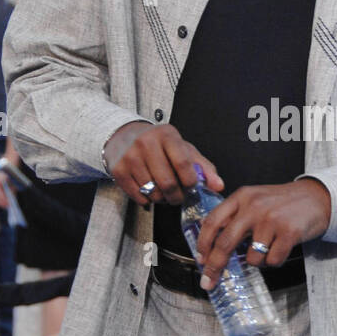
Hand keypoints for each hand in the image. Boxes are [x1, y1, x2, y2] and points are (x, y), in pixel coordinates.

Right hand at [103, 120, 223, 206]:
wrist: (124, 135)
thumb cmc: (160, 144)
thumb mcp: (183, 148)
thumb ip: (203, 167)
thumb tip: (218, 186)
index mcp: (167, 135)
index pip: (183, 163)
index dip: (190, 182)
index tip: (192, 187)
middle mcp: (146, 143)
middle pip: (167, 183)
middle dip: (176, 197)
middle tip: (178, 197)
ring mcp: (130, 156)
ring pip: (152, 193)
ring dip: (162, 200)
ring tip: (163, 193)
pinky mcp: (118, 169)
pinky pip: (138, 197)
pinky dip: (147, 201)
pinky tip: (149, 192)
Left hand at [194, 177, 331, 288]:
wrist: (317, 197)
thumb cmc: (283, 203)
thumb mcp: (255, 199)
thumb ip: (235, 215)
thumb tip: (212, 244)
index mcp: (242, 197)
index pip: (213, 221)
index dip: (202, 243)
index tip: (200, 259)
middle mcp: (254, 206)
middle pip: (225, 242)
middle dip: (215, 266)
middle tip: (209, 281)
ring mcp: (272, 219)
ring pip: (252, 257)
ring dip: (258, 261)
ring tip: (268, 248)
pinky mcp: (289, 232)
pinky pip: (272, 260)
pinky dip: (274, 261)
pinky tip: (281, 249)